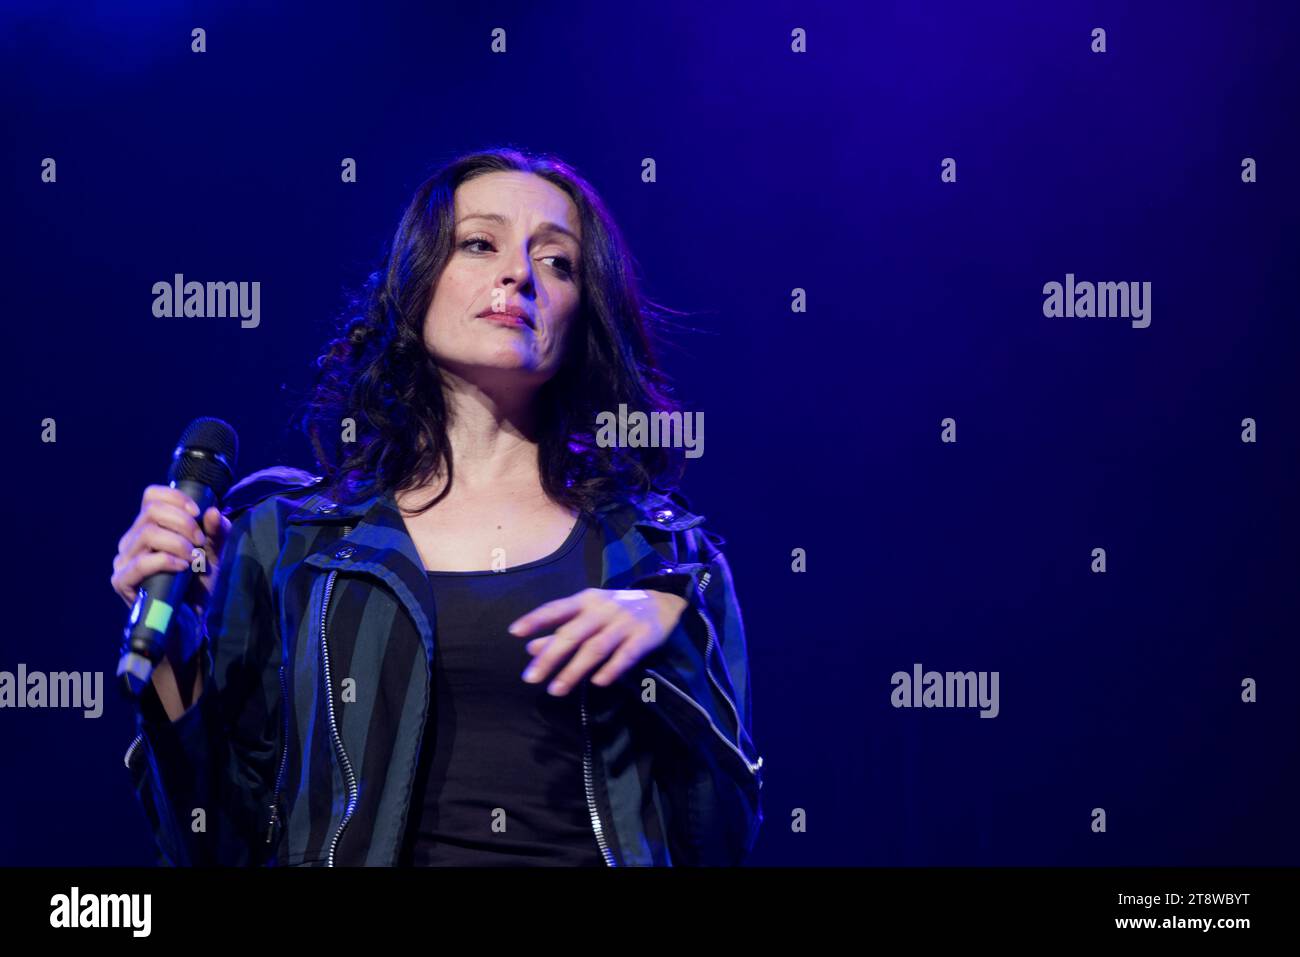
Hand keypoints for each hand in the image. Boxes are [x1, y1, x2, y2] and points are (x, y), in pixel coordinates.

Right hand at [111, 484, 231, 613]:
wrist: (191, 623)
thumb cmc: (199, 587)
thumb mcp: (215, 554)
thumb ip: (216, 533)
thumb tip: (212, 511)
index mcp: (149, 528)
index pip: (151, 497)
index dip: (175, 497)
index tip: (198, 512)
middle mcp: (132, 541)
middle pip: (151, 511)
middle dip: (183, 522)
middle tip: (200, 541)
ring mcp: (124, 561)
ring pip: (147, 534)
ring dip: (177, 542)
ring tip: (194, 558)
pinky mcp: (122, 582)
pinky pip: (140, 563)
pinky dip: (166, 561)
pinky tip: (183, 567)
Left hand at [508, 587, 689, 695]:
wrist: (663, 602)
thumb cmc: (616, 610)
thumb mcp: (588, 613)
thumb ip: (560, 629)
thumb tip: (530, 648)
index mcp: (586, 600)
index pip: (557, 608)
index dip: (536, 619)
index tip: (515, 632)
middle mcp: (602, 609)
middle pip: (573, 633)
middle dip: (550, 656)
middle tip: (531, 678)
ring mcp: (624, 623)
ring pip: (596, 647)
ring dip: (574, 670)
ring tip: (556, 689)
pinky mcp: (644, 636)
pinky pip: (626, 654)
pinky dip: (611, 668)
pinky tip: (597, 683)